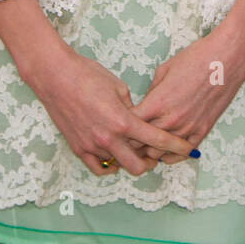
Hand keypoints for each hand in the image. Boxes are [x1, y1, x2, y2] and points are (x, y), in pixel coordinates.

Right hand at [29, 47, 190, 177]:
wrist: (55, 76)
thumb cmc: (88, 75)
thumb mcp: (119, 87)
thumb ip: (132, 108)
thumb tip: (139, 121)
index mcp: (123, 121)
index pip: (157, 140)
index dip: (176, 146)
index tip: (189, 149)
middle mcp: (108, 138)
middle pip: (138, 165)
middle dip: (152, 161)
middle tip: (157, 153)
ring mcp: (91, 146)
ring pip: (118, 166)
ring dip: (129, 160)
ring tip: (135, 150)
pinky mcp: (77, 148)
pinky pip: (98, 168)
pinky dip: (110, 165)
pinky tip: (116, 156)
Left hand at [130, 24, 244, 163]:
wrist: (227, 58)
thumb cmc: (197, 58)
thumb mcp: (165, 69)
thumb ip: (151, 92)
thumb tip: (146, 104)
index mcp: (157, 102)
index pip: (129, 125)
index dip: (122, 124)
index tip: (122, 122)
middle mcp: (170, 120)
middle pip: (140, 143)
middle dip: (133, 140)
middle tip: (131, 135)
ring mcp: (187, 128)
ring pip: (159, 153)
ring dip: (151, 148)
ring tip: (148, 143)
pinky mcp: (202, 131)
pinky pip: (181, 154)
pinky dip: (171, 154)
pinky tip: (167, 148)